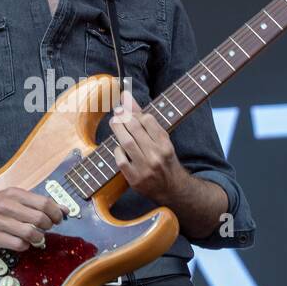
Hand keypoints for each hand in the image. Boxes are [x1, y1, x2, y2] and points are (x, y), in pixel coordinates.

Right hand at [0, 187, 65, 252]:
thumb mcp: (16, 198)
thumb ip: (39, 203)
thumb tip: (65, 210)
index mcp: (15, 194)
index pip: (44, 203)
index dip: (55, 213)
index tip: (57, 219)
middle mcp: (7, 206)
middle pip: (40, 219)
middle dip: (48, 226)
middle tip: (46, 228)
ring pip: (30, 233)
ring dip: (38, 237)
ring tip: (36, 236)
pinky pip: (18, 244)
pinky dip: (26, 245)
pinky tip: (23, 242)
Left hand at [109, 89, 188, 203]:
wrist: (172, 189)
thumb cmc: (165, 160)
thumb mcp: (161, 140)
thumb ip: (144, 119)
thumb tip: (126, 96)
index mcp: (166, 144)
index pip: (148, 120)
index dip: (135, 112)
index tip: (127, 107)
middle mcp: (157, 155)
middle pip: (135, 129)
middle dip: (123, 116)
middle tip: (117, 111)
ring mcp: (145, 168)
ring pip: (126, 142)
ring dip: (117, 129)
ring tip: (114, 122)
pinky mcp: (135, 179)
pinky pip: (121, 160)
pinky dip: (118, 151)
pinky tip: (119, 147)